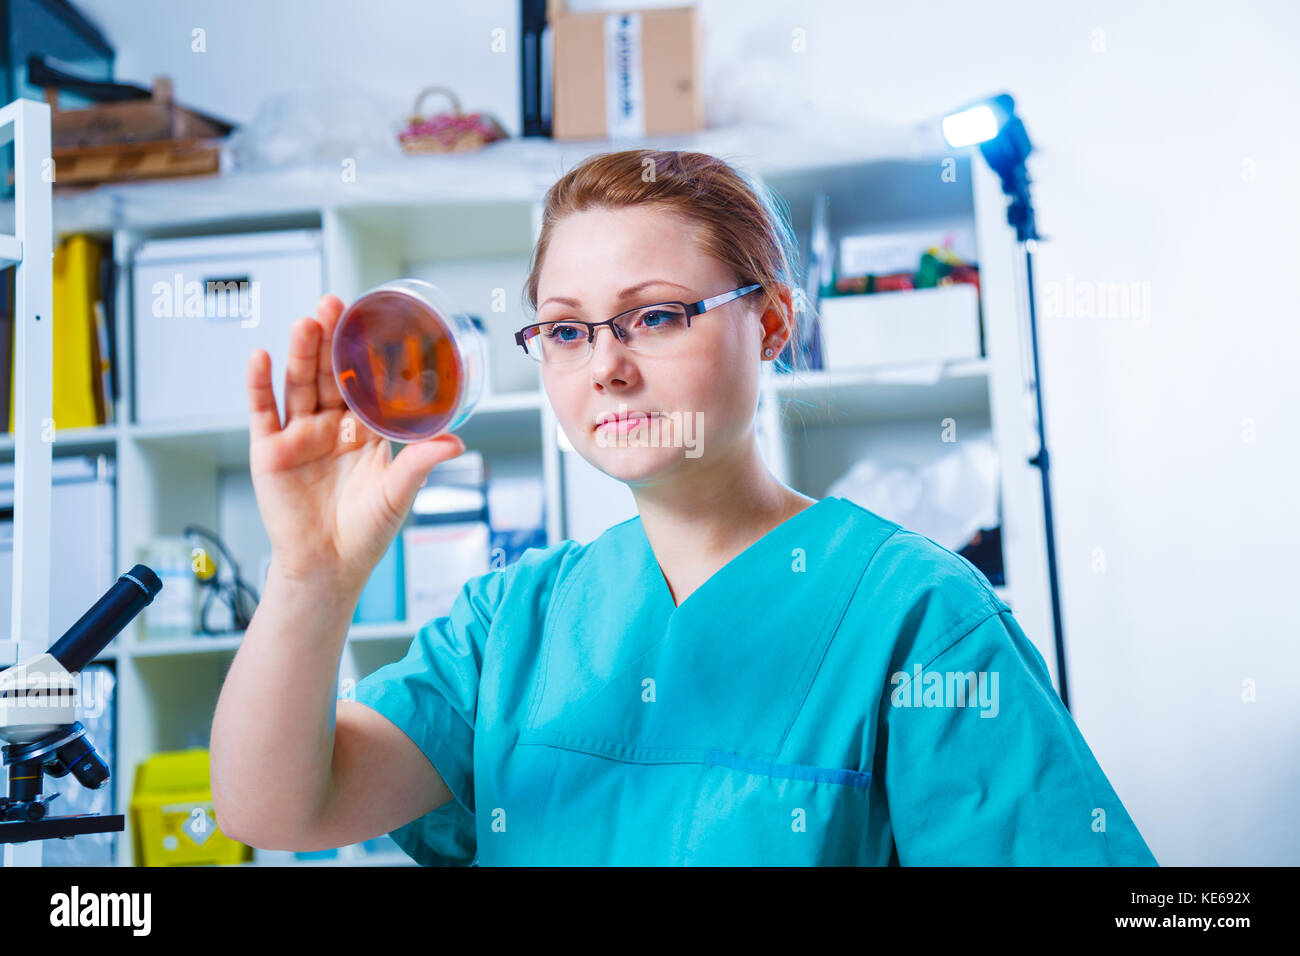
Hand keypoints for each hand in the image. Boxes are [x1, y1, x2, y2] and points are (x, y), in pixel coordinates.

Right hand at [246, 294, 465, 589]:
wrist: (328, 567)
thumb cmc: (366, 531)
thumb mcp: (399, 493)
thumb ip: (420, 462)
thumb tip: (456, 441)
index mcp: (365, 429)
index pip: (365, 382)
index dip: (367, 353)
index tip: (374, 321)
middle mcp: (330, 424)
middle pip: (329, 373)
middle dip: (330, 339)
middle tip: (334, 306)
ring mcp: (298, 434)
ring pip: (298, 384)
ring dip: (300, 353)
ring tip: (306, 323)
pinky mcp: (269, 449)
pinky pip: (262, 411)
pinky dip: (258, 384)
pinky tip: (261, 358)